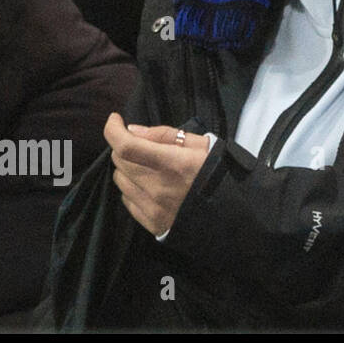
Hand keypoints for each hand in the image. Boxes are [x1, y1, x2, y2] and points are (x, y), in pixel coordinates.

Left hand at [105, 113, 210, 236]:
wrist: (230, 214)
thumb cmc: (217, 173)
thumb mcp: (202, 145)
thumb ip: (166, 135)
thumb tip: (134, 131)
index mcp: (172, 163)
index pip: (127, 146)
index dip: (113, 129)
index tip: (115, 119)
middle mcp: (157, 187)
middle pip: (119, 160)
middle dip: (124, 146)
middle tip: (141, 144)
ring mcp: (151, 207)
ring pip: (119, 179)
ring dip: (128, 168)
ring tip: (147, 166)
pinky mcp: (150, 223)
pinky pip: (126, 199)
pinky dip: (132, 188)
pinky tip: (149, 186)